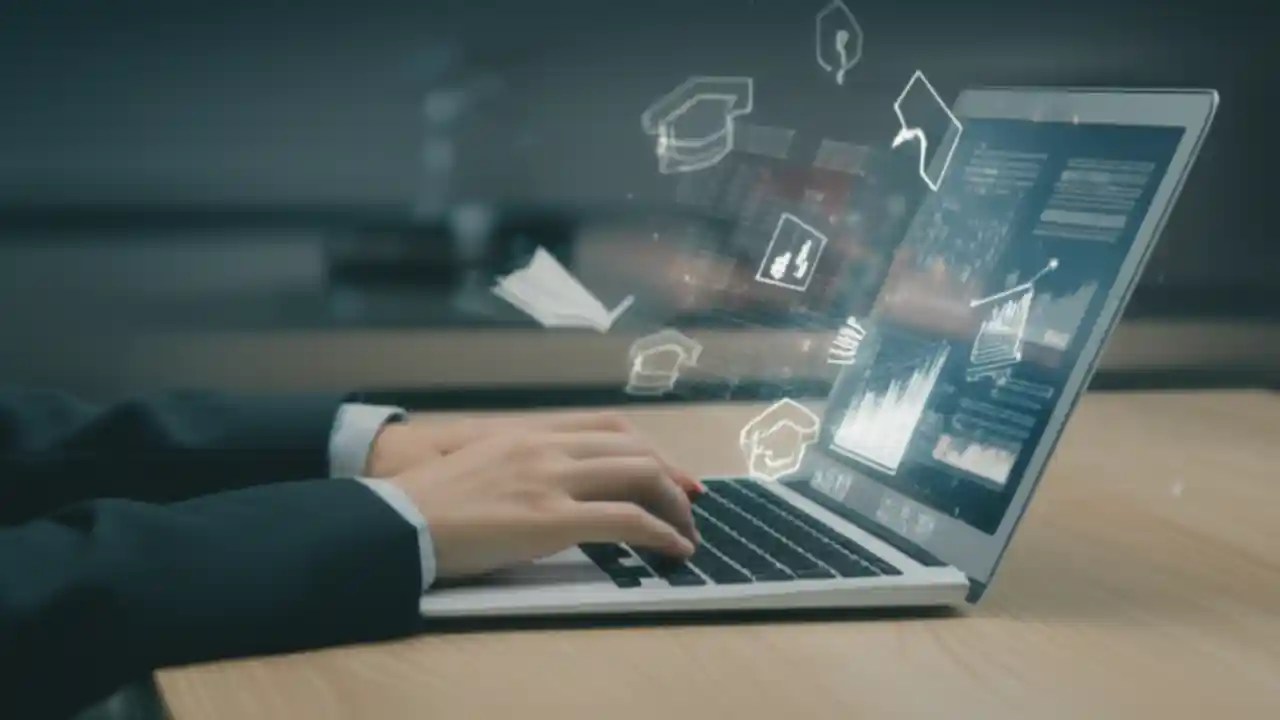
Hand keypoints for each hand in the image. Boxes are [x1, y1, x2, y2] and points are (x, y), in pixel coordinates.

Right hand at [386, 429, 699, 578]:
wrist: (396, 520)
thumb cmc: (427, 500)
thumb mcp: (478, 463)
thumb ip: (518, 463)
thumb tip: (546, 483)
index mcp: (530, 432)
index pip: (608, 426)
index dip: (649, 447)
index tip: (671, 471)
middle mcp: (547, 447)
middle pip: (634, 448)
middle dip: (672, 476)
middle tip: (691, 502)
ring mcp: (552, 480)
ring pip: (640, 475)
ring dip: (673, 506)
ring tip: (686, 533)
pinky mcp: (552, 519)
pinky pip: (626, 520)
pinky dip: (660, 533)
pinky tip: (673, 549)